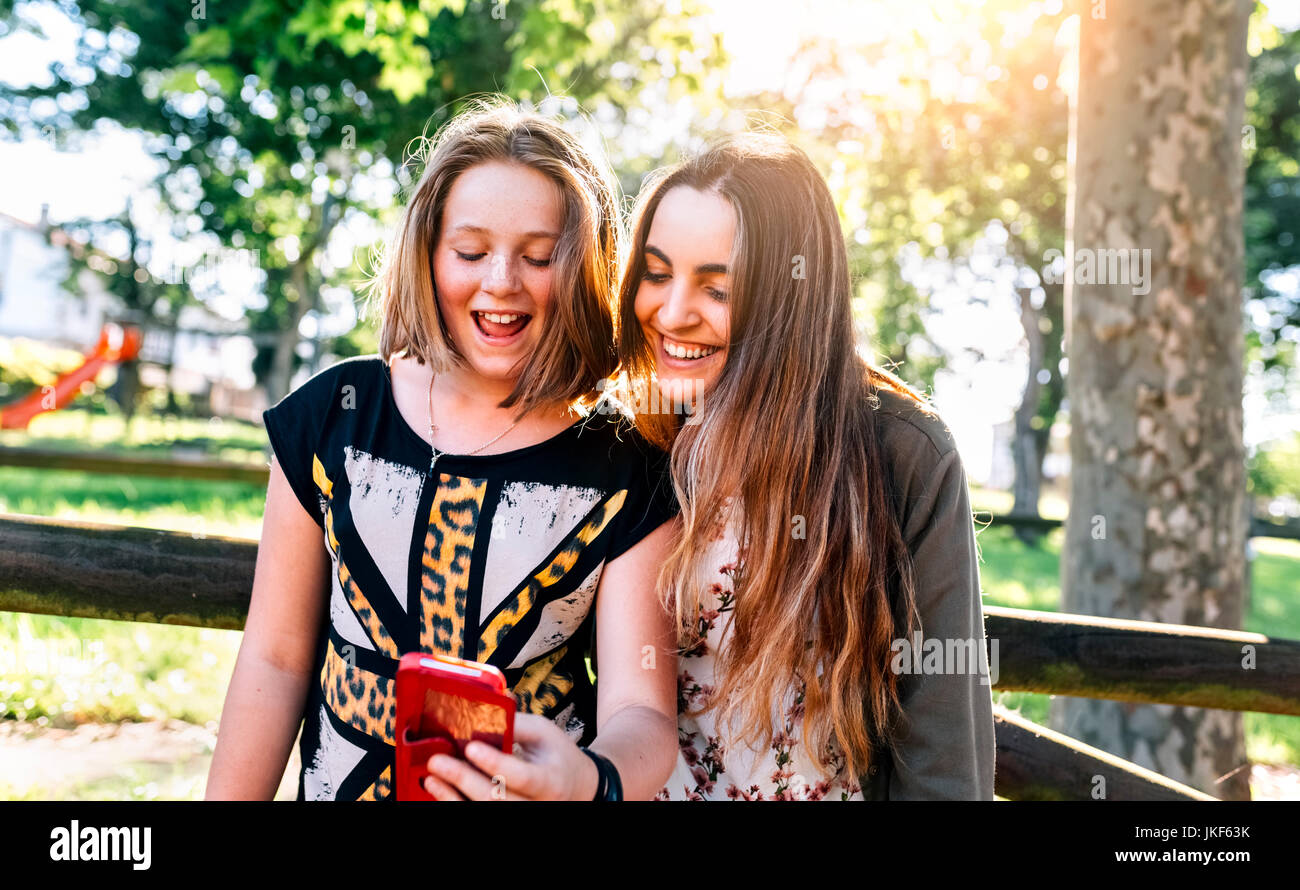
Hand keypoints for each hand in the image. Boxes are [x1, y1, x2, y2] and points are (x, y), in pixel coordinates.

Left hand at [423, 713, 600, 800]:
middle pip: (497, 798)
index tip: (472, 746)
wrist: (576, 786)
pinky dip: (456, 803)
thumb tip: (481, 710)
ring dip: (453, 796)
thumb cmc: (557, 755)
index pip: (523, 776)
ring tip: (432, 777)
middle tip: (438, 760)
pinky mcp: (506, 817)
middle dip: (463, 779)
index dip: (496, 763)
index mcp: (550, 780)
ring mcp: (521, 814)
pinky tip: (440, 790)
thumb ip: (515, 724)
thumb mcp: (545, 733)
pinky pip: (479, 815)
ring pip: (484, 811)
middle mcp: (536, 805)